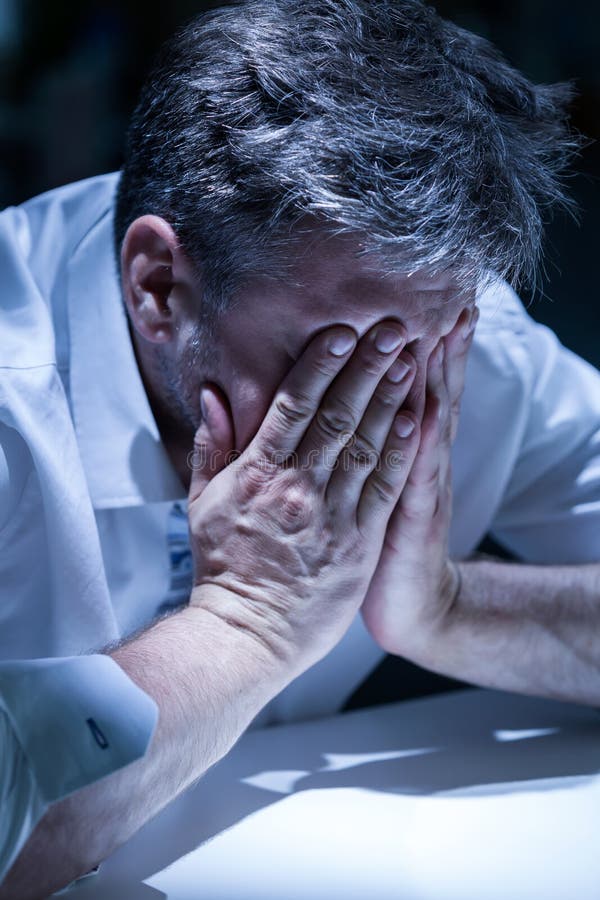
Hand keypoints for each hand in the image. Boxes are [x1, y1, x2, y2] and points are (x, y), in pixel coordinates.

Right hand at [187, 320, 420, 676]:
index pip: (291, 407)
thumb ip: (213, 446)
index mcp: (256, 474)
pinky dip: (399, 453)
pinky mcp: (358, 543)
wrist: (246, 635)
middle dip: (365, 369)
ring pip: (365, 446)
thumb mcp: (201, 502)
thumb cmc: (222, 565)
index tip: (341, 333)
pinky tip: (415, 420)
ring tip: (409, 360)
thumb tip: (214, 394)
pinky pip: (382, 489)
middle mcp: (296, 489)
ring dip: (390, 400)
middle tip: (390, 329)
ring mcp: (331, 516)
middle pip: (336, 417)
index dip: (319, 367)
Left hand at [361, 306, 478, 657]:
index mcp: (402, 448)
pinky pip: (416, 474)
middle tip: (446, 295)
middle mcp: (420, 458)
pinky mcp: (413, 519)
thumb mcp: (371, 483)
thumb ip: (365, 440)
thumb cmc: (376, 539)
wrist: (411, 604)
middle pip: (432, 391)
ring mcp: (421, 486)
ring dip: (434, 377)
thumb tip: (345, 396)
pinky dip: (421, 441)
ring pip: (429, 422)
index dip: (421, 343)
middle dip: (435, 343)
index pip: (414, 385)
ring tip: (437, 331)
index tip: (418, 296)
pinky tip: (423, 410)